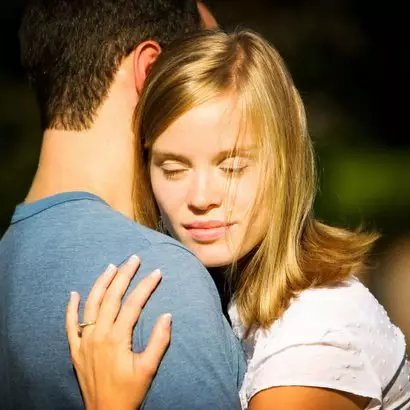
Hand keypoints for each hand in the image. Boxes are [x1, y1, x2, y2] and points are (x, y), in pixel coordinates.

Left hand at [66, 255, 171, 409]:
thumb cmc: (129, 392)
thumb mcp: (148, 369)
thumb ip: (158, 341)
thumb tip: (167, 316)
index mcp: (117, 339)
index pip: (133, 304)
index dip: (145, 286)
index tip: (156, 273)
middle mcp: (98, 335)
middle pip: (111, 297)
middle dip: (124, 275)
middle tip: (134, 259)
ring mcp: (84, 341)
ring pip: (91, 305)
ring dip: (101, 283)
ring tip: (111, 266)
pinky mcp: (75, 349)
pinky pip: (70, 325)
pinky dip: (71, 308)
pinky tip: (74, 293)